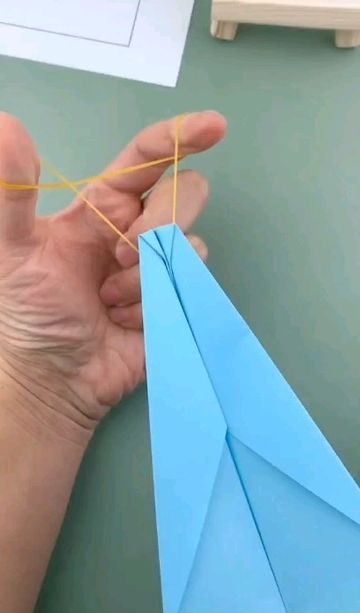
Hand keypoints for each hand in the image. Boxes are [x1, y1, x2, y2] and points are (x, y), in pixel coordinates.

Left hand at [0, 111, 226, 431]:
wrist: (52, 374)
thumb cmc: (30, 310)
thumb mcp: (12, 250)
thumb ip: (12, 193)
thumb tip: (8, 125)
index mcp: (104, 205)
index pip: (149, 158)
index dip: (180, 136)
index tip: (214, 127)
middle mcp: (139, 228)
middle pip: (185, 193)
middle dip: (157, 223)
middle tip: (116, 256)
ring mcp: (161, 265)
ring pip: (189, 242)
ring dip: (146, 275)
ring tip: (109, 300)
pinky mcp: (176, 299)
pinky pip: (188, 286)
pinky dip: (153, 305)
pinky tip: (125, 321)